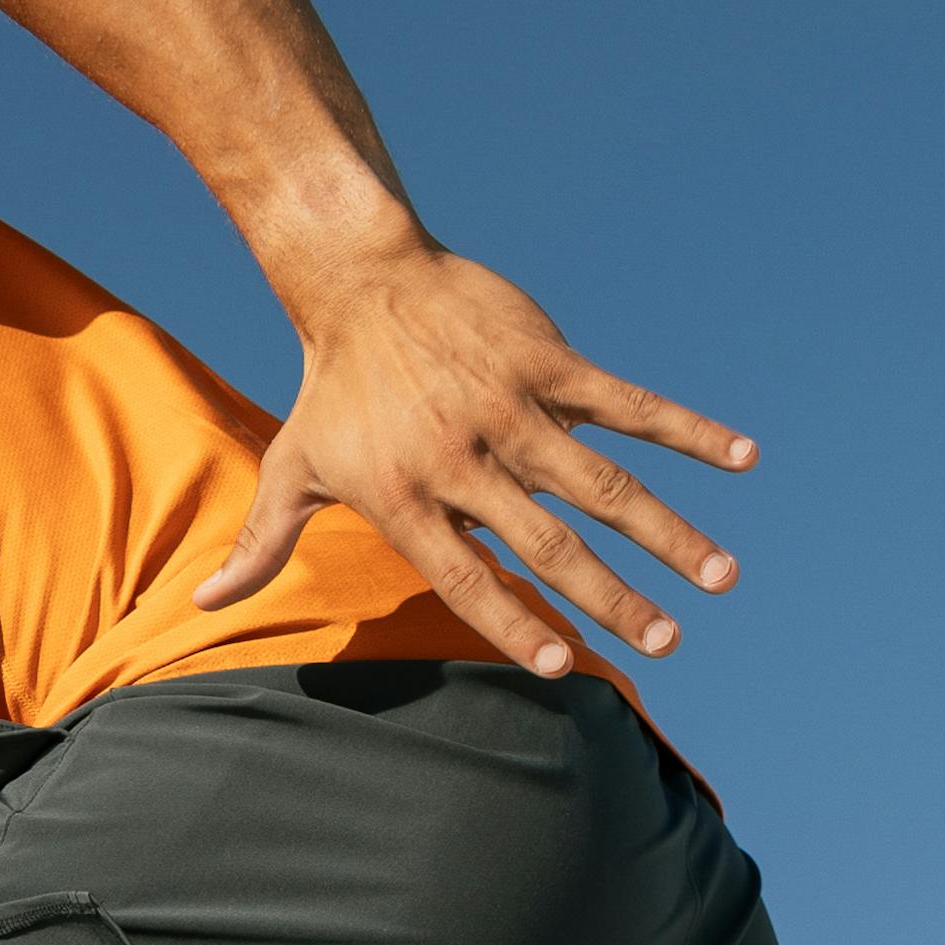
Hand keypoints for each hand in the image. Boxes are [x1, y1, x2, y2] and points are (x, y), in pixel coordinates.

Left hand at [192, 240, 754, 676]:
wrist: (359, 276)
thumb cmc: (328, 386)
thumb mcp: (291, 467)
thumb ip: (260, 545)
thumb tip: (201, 606)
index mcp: (408, 498)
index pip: (467, 578)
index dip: (512, 622)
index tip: (566, 667)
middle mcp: (464, 460)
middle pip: (549, 546)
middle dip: (613, 600)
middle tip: (667, 649)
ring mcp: (512, 408)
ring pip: (603, 484)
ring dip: (669, 533)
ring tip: (722, 580)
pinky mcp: (549, 362)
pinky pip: (629, 404)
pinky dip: (687, 430)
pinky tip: (742, 458)